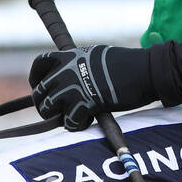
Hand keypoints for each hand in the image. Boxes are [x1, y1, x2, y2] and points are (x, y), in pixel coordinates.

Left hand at [29, 42, 181, 131]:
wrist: (145, 71)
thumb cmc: (128, 65)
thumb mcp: (97, 57)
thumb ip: (79, 66)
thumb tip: (70, 78)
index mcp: (70, 55)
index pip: (40, 63)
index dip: (36, 78)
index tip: (41, 87)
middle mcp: (67, 70)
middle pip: (39, 93)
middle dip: (47, 106)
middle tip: (62, 111)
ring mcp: (74, 86)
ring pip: (47, 109)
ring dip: (61, 117)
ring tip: (77, 116)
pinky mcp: (85, 103)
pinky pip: (69, 123)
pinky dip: (78, 126)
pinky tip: (90, 119)